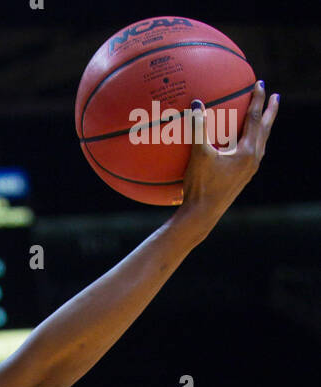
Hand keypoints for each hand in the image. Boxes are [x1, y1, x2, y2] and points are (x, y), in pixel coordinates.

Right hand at [178, 81, 277, 227]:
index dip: (258, 99)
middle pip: (265, 130)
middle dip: (271, 112)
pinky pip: (252, 154)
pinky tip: (244, 143)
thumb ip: (199, 128)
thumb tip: (196, 103)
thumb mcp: (198, 155)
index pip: (255, 119)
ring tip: (265, 118)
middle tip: (276, 97)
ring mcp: (248, 171)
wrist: (201, 216)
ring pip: (261, 143)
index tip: (260, 84)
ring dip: (264, 128)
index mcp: (247, 152)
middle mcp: (253, 161)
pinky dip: (253, 142)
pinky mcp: (241, 179)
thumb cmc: (200, 186)